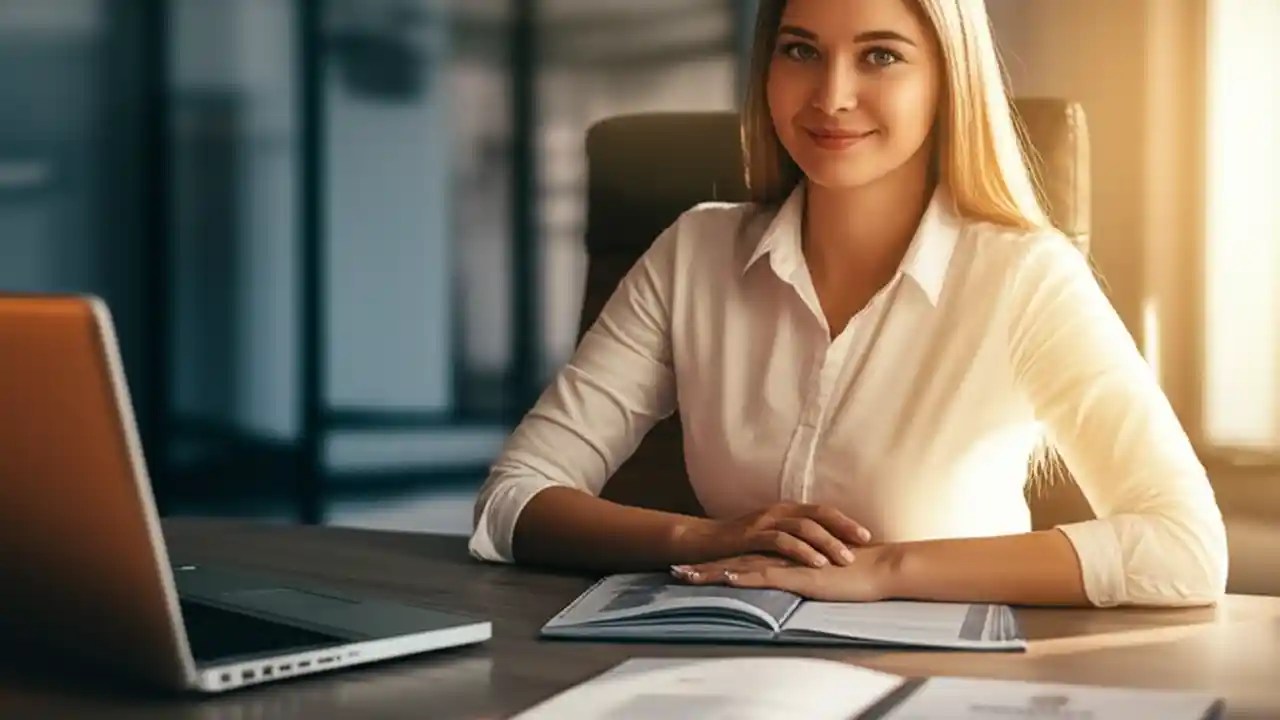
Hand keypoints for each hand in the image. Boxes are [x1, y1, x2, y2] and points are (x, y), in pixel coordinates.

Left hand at [670, 546, 896, 601]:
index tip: (689, 567)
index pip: (742, 559)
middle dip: (703, 566)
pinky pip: (767, 575)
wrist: (877, 567)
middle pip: (734, 560)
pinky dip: (744, 577)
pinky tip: (725, 578)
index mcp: (782, 555)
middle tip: (673, 570)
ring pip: (742, 567)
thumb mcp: (815, 574)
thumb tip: (784, 580)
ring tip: (684, 575)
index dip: (715, 563)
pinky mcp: (799, 574)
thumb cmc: (851, 572)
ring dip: (712, 572)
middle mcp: (780, 555)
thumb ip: (798, 573)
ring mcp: (788, 563)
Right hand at [688, 503, 872, 568]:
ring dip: (826, 543)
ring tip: (845, 558)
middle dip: (843, 528)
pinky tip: (816, 563)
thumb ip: (792, 539)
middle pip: (818, 515)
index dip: (844, 521)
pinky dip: (801, 551)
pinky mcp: (751, 537)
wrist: (699, 541)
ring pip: (803, 528)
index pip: (821, 512)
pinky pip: (781, 542)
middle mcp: (777, 512)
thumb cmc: (736, 543)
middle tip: (866, 542)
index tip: (867, 536)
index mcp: (784, 511)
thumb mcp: (769, 537)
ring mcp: (763, 522)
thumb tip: (820, 551)